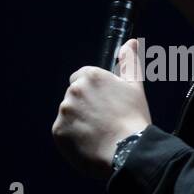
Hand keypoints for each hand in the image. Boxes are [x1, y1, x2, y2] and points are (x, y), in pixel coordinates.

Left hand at [52, 37, 151, 180]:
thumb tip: (130, 43)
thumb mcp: (135, 86)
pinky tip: (90, 142)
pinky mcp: (58, 131)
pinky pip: (63, 132)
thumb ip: (129, 62)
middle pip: (74, 97)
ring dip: (79, 121)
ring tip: (98, 133)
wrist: (127, 151)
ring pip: (69, 114)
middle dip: (85, 106)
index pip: (81, 78)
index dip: (93, 92)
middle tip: (103, 120)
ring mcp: (64, 112)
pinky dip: (73, 137)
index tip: (103, 104)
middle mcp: (73, 91)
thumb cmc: (133, 118)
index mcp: (90, 77)